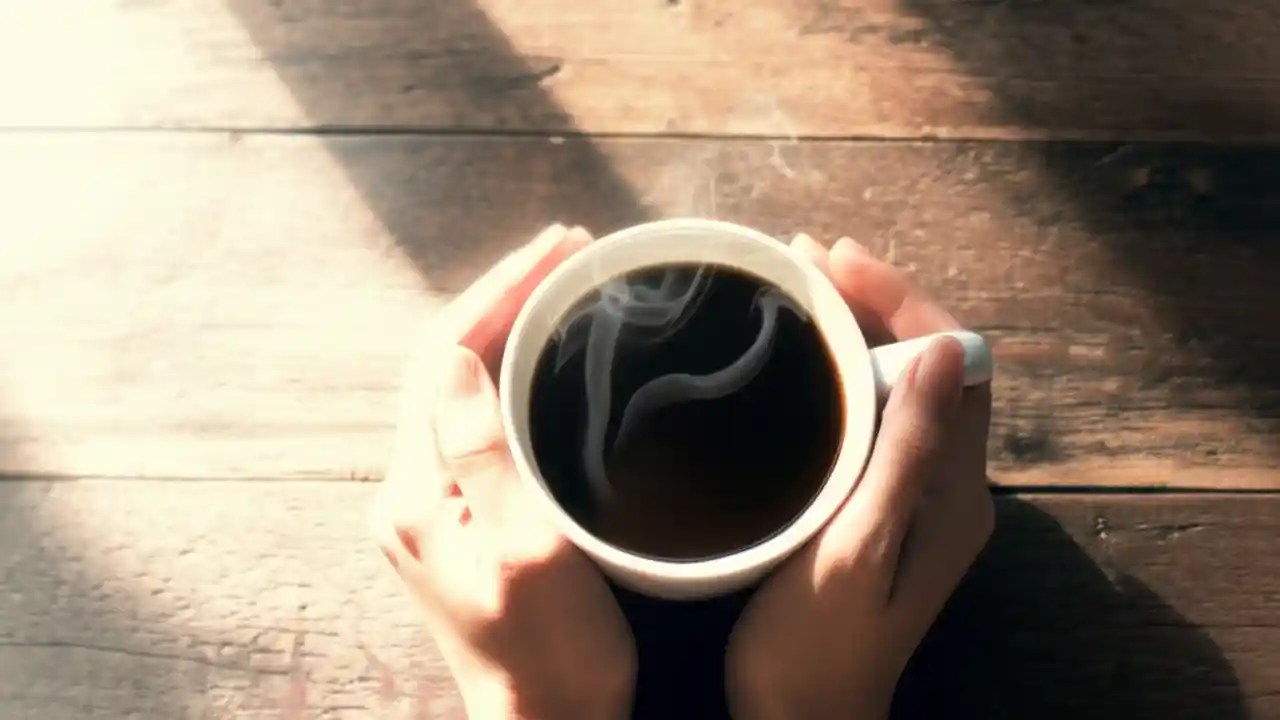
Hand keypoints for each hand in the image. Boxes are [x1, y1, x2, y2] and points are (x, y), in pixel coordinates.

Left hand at [370, 225, 635, 719]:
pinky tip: (544, 361)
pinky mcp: (455, 520)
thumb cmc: (554, 655)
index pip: (444, 357)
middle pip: (446, 365)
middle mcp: (411, 493)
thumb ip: (484, 452)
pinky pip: (473, 422)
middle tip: (566, 251)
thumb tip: (460, 358)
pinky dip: (508, 375)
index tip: (556, 248)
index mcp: (419, 494)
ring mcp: (430, 507)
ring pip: (459, 389)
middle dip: (502, 298)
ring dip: (504, 331)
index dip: (497, 292)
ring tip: (559, 286)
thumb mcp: (530, 552)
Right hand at [725, 236, 994, 719]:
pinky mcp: (875, 503)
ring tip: (794, 286)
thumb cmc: (817, 645)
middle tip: (804, 259)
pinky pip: (870, 415)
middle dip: (876, 302)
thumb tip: (949, 351)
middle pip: (929, 364)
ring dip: (854, 329)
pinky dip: (836, 370)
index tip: (839, 263)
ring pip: (897, 384)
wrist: (799, 718)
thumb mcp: (860, 546)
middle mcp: (946, 484)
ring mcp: (911, 494)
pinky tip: (793, 356)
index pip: (958, 361)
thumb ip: (906, 453)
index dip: (906, 301)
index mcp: (954, 490)